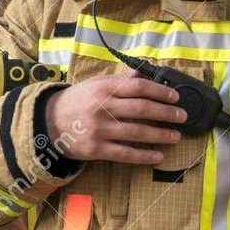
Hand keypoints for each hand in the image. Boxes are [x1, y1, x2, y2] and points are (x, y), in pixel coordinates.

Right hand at [43, 69, 186, 164]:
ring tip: (175, 136)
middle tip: (182, 117)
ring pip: (136, 132)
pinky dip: (143, 155)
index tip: (175, 97)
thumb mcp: (95, 85)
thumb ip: (120, 81)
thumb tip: (144, 73)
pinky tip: (158, 156)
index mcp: (104, 88)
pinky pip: (124, 153)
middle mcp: (102, 108)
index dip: (160, 92)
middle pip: (141, 109)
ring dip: (160, 135)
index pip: (138, 87)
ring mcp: (99, 129)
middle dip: (166, 113)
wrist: (47, 122)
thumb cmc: (78, 101)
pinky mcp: (95, 149)